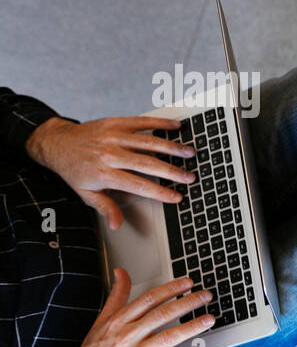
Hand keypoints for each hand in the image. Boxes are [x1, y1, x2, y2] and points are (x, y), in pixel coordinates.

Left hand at [26, 115, 195, 228]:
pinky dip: (160, 123)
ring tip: (189, 152)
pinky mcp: (115, 123)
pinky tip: (176, 126)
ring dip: (172, 147)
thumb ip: (105, 207)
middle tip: (189, 177)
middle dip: (172, 171)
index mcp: (104, 174)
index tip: (176, 196)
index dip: (159, 192)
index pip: (138, 185)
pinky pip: (141, 122)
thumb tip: (117, 224)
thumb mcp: (86, 193)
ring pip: (149, 142)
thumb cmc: (74, 169)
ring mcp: (113, 137)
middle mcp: (110, 154)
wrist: (57, 143)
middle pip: (148, 164)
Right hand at [49, 270, 214, 346]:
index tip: (188, 283)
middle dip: (187, 303)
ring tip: (209, 319)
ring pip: (168, 338)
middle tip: (206, 296)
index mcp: (119, 321)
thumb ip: (116, 295)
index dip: (170, 289)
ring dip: (191, 328)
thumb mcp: (102, 320)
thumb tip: (121, 272)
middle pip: (162, 315)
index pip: (149, 299)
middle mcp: (127, 336)